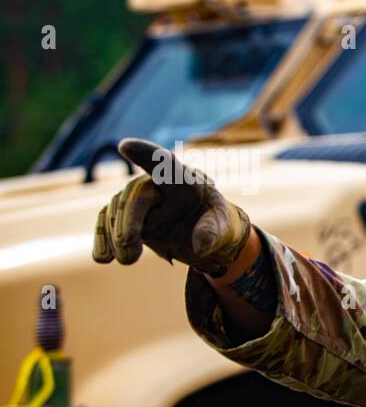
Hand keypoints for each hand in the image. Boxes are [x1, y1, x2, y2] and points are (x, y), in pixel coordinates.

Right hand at [91, 138, 250, 276]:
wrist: (199, 227)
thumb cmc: (212, 218)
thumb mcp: (222, 225)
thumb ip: (212, 231)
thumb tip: (200, 247)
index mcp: (182, 179)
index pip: (163, 162)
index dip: (144, 153)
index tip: (125, 146)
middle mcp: (154, 183)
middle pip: (135, 195)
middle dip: (128, 221)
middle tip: (128, 248)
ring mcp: (137, 198)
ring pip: (117, 209)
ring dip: (116, 235)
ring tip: (126, 260)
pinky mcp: (125, 214)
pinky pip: (107, 222)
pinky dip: (103, 239)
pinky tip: (102, 258)